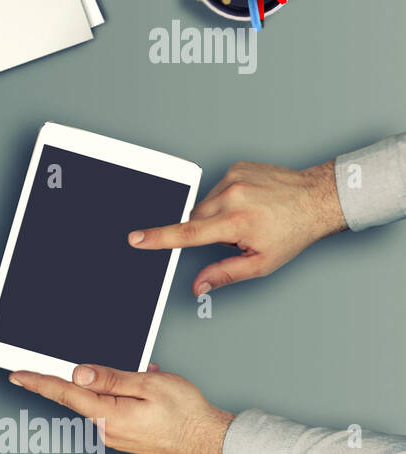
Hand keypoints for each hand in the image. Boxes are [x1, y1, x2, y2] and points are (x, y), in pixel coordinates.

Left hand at [10, 364, 233, 453]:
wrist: (209, 440)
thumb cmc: (185, 413)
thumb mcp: (148, 384)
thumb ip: (110, 378)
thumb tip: (78, 373)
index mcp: (108, 416)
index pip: (64, 393)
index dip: (38, 381)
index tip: (16, 374)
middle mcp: (106, 431)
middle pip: (76, 398)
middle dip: (68, 379)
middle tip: (57, 365)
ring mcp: (114, 437)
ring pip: (94, 403)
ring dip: (103, 386)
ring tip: (132, 375)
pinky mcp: (123, 437)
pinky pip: (108, 411)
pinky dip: (114, 395)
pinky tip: (136, 387)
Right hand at [130, 160, 345, 295]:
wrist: (317, 198)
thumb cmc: (293, 231)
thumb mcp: (261, 263)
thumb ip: (225, 274)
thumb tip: (199, 286)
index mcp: (236, 222)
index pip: (187, 233)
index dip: (158, 238)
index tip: (136, 239)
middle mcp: (232, 197)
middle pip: (195, 218)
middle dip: (207, 229)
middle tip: (236, 233)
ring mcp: (234, 178)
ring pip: (204, 203)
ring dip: (216, 213)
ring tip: (245, 216)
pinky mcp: (237, 167)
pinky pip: (217, 188)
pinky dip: (226, 198)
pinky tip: (247, 201)